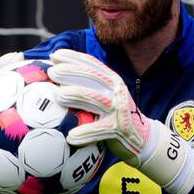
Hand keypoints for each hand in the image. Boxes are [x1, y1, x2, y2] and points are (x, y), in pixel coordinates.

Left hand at [51, 48, 193, 193]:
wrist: (141, 138)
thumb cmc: (115, 116)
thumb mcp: (106, 96)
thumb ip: (89, 86)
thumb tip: (58, 77)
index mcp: (112, 80)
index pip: (92, 64)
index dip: (73, 58)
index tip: (55, 55)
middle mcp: (117, 91)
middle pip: (93, 77)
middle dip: (72, 72)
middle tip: (52, 72)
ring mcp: (119, 109)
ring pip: (96, 99)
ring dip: (76, 96)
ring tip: (59, 96)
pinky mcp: (119, 128)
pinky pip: (99, 130)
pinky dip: (85, 133)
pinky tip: (71, 137)